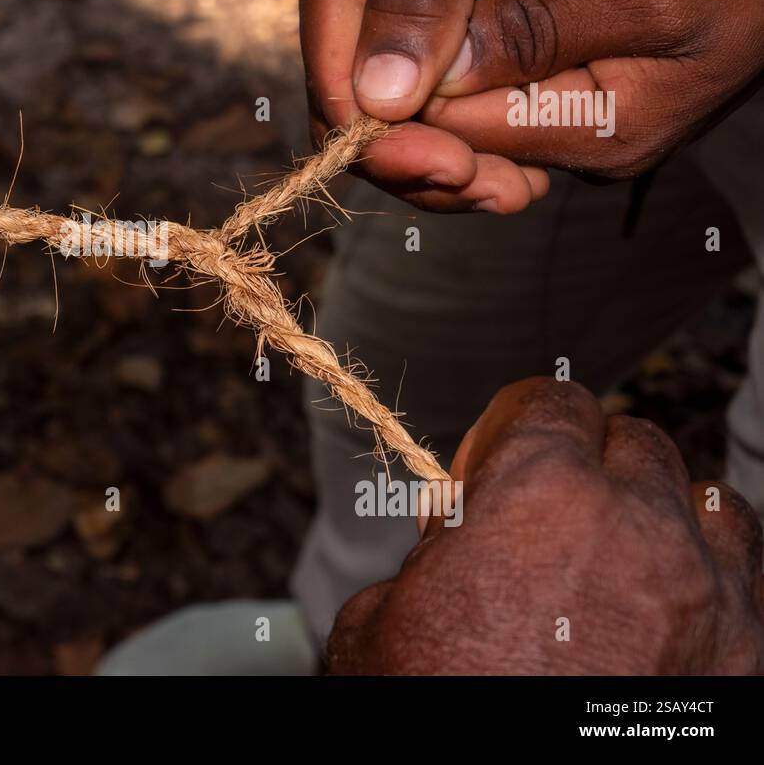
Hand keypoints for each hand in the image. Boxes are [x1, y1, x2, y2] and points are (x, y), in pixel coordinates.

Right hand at [287, 0, 644, 210]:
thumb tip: (376, 103)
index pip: (333, 76)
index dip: (384, 138)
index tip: (453, 167)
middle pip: (360, 111)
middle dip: (420, 162)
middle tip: (495, 190)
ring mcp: (397, 13)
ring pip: (402, 117)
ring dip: (453, 160)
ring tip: (517, 186)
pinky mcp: (444, 27)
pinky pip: (444, 101)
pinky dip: (479, 136)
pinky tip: (522, 160)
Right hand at [328, 378, 763, 673]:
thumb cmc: (429, 702)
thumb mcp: (378, 622)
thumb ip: (428, 559)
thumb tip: (451, 550)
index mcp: (535, 493)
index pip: (551, 401)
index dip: (513, 429)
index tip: (490, 474)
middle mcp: (635, 524)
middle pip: (633, 442)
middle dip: (588, 468)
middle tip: (547, 525)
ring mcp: (707, 592)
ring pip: (710, 502)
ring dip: (666, 516)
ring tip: (624, 562)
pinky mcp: (749, 658)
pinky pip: (748, 581)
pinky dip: (713, 582)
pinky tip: (671, 616)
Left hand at [420, 0, 763, 189]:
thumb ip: (540, 29)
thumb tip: (435, 70)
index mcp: (601, 133)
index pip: (463, 131)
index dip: (413, 82)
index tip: (401, 15)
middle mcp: (582, 142)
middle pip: (461, 123)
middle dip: (440, 58)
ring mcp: (580, 118)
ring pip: (477, 91)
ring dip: (468, 36)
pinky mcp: (578, 86)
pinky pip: (506, 69)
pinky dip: (495, 26)